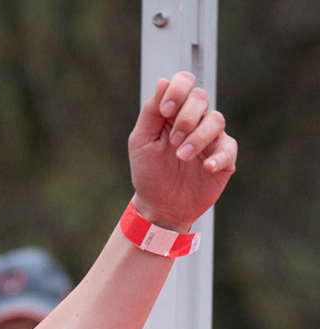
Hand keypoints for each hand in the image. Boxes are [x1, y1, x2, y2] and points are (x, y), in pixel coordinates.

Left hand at [128, 71, 236, 231]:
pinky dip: (217, 156)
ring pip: (216, 120)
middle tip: (173, 140)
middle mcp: (195, 120)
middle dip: (186, 117)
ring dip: (197, 137)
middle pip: (201, 97)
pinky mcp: (224, 158)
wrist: (160, 205)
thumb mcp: (142, 141)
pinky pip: (228, 148)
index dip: (178, 90)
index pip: (185, 82)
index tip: (165, 111)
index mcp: (174, 111)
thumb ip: (151, 112)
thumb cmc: (149, 171)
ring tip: (182, 156)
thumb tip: (163, 81)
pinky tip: (205, 167)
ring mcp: (212, 138)